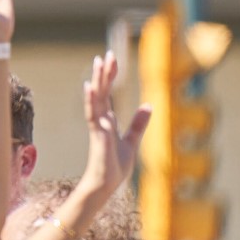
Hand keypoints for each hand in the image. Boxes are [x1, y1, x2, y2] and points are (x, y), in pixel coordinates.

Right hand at [80, 53, 149, 197]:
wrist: (106, 184)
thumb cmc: (115, 166)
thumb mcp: (132, 141)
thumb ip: (138, 123)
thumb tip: (149, 105)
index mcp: (108, 120)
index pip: (108, 94)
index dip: (110, 76)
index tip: (111, 59)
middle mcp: (101, 120)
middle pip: (102, 92)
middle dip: (104, 73)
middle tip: (105, 54)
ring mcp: (98, 126)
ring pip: (97, 99)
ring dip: (98, 81)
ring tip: (98, 64)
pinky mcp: (98, 135)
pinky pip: (93, 114)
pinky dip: (91, 100)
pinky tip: (90, 88)